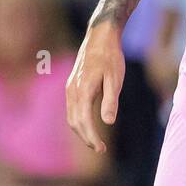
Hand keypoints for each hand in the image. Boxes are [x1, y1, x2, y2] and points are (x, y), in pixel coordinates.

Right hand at [65, 22, 123, 153]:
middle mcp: (72, 90)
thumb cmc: (110, 57)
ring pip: (71, 116)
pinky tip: (89, 124)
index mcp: (83, 90)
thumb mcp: (115, 79)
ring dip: (81, 130)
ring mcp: (70, 87)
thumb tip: (108, 122)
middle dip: (86, 137)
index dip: (92, 137)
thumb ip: (111, 100)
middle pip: (74, 122)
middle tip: (100, 149)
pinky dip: (78, 120)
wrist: (100, 37)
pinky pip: (72, 108)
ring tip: (94, 141)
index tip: (101, 149)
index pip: (84, 121)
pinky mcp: (72, 85)